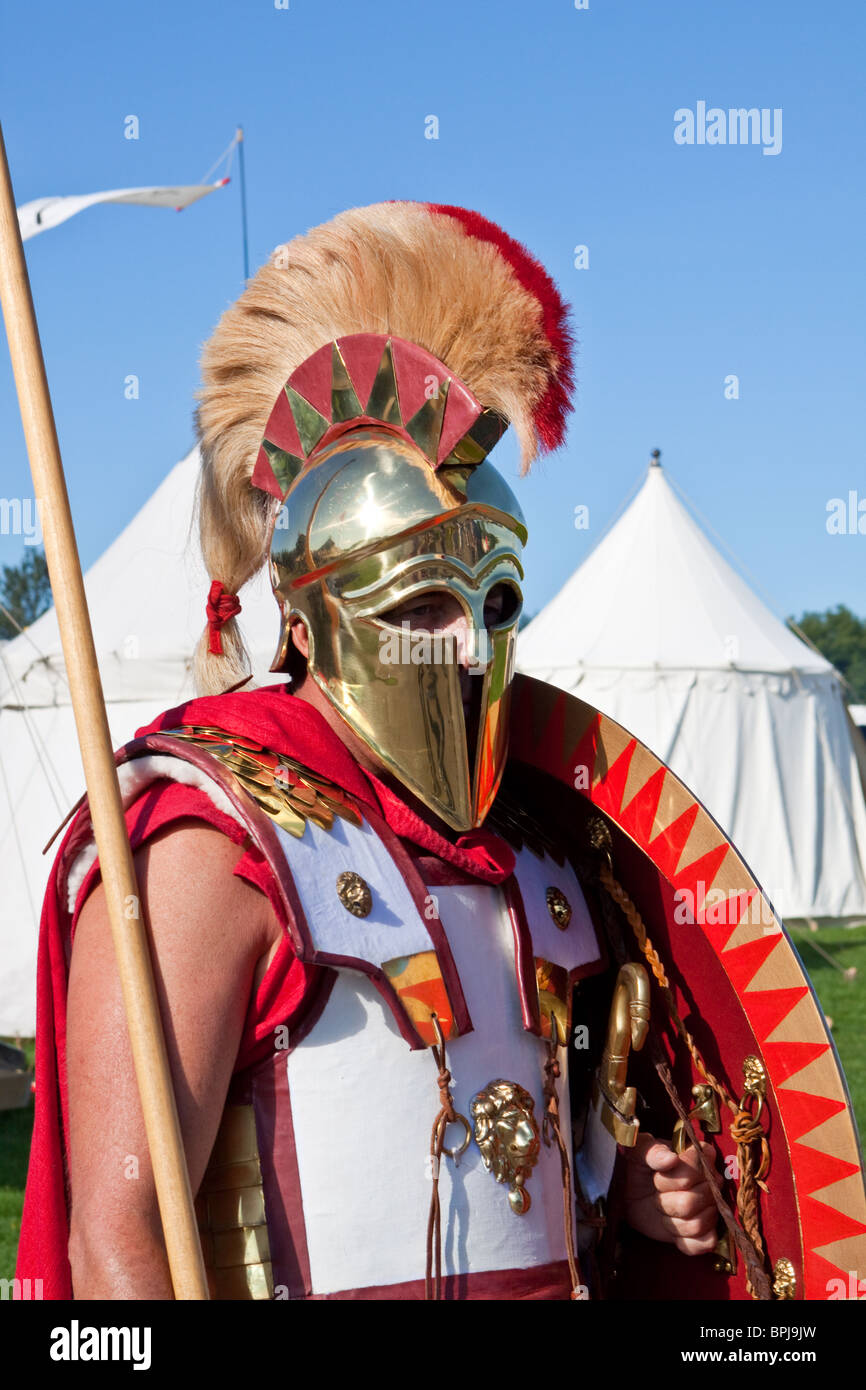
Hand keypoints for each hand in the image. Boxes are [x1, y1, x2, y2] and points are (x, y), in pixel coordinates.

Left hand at [622, 1134, 718, 1254]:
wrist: (631, 1193)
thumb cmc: (639, 1167)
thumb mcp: (639, 1153)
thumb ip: (653, 1151)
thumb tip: (671, 1159)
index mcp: (700, 1155)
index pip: (694, 1171)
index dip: (670, 1179)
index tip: (657, 1176)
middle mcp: (713, 1181)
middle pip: (693, 1201)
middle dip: (666, 1202)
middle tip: (657, 1195)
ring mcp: (712, 1208)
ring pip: (696, 1224)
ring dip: (671, 1221)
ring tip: (663, 1210)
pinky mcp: (707, 1233)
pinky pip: (705, 1244)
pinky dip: (683, 1241)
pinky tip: (673, 1230)